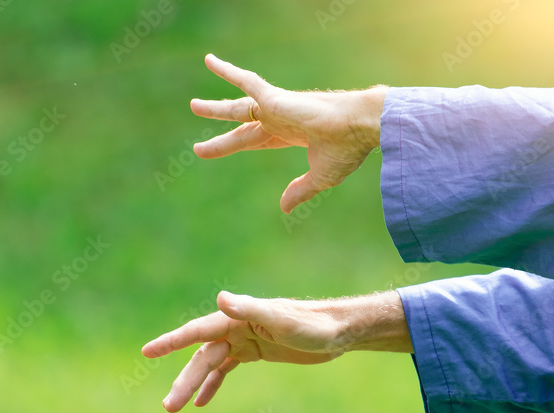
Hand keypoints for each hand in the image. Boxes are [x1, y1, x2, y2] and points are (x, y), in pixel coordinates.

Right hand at [142, 291, 411, 411]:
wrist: (340, 331)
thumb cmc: (314, 325)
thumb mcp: (283, 319)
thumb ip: (251, 309)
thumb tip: (221, 299)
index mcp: (237, 318)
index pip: (197, 331)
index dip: (171, 341)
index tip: (147, 352)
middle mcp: (236, 327)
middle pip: (202, 356)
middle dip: (183, 380)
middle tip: (168, 407)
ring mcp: (245, 340)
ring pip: (211, 364)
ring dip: (193, 384)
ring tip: (175, 408)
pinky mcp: (256, 352)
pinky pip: (227, 369)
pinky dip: (213, 384)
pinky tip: (202, 402)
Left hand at [191, 54, 388, 213]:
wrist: (360, 128)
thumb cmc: (347, 150)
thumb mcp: (320, 177)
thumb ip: (300, 190)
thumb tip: (283, 208)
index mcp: (289, 134)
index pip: (256, 140)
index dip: (237, 146)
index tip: (222, 154)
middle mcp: (279, 119)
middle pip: (242, 129)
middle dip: (221, 139)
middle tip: (197, 148)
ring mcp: (276, 108)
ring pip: (237, 108)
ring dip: (215, 109)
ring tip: (193, 106)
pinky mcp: (274, 99)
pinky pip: (246, 83)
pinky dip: (229, 72)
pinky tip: (209, 62)